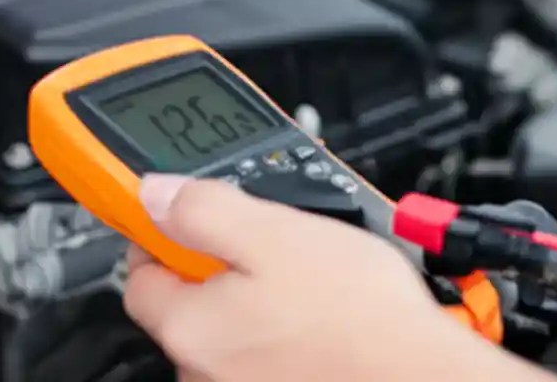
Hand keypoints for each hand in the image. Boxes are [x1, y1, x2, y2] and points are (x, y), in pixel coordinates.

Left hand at [123, 175, 556, 381]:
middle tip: (271, 240)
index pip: (139, 271)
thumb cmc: (358, 316)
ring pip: (233, 331)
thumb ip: (205, 208)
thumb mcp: (278, 231)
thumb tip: (156, 193)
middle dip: (222, 267)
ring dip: (258, 302)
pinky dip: (285, 334)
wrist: (417, 372)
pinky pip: (267, 355)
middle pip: (190, 303)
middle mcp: (202, 368)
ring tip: (311, 279)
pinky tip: (323, 317)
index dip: (162, 232)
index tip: (181, 212)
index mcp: (189, 323)